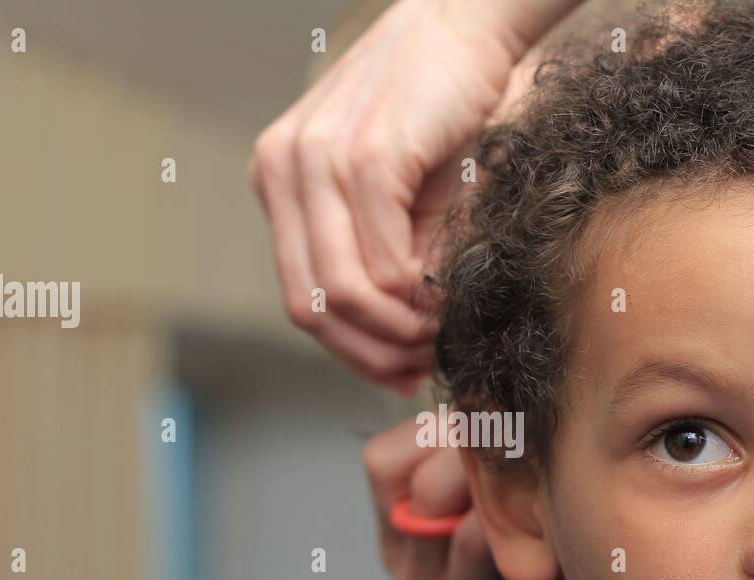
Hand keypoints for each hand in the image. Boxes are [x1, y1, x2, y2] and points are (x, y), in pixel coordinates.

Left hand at [249, 0, 567, 393]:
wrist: (473, 25)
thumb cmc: (445, 110)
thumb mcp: (402, 197)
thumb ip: (385, 259)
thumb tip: (401, 339)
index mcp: (281, 180)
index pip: (299, 295)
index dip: (349, 350)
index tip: (397, 371)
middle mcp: (282, 169)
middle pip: (308, 306)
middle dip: (368, 352)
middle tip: (419, 367)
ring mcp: (315, 161)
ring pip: (339, 293)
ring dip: (395, 329)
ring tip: (437, 334)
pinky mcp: (363, 156)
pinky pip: (379, 262)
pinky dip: (412, 295)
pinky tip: (439, 297)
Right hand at [364, 416, 584, 579]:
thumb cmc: (530, 574)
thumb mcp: (491, 512)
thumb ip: (478, 463)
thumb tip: (491, 396)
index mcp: (398, 536)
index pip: (382, 461)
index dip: (434, 433)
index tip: (484, 429)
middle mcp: (409, 575)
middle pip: (424, 489)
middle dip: (482, 461)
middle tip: (530, 451)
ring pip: (467, 530)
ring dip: (515, 504)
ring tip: (548, 491)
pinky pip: (514, 571)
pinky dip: (539, 543)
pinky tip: (560, 537)